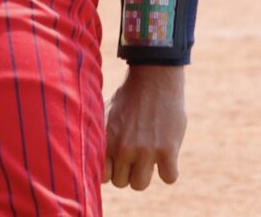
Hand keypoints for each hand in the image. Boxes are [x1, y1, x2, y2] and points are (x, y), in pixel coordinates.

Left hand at [103, 66, 186, 190]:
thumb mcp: (105, 114)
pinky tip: (167, 155)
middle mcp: (123, 148)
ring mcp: (145, 150)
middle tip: (136, 154)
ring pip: (140, 185)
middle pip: (122, 183)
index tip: (118, 160)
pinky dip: (170, 170)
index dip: (112, 170)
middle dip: (128, 171)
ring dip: (147, 173)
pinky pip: (169, 178)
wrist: (154, 77)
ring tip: (149, 155)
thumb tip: (90, 159)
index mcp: (106, 140)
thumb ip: (101, 138)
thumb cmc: (129, 96)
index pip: (103, 176)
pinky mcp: (168, 150)